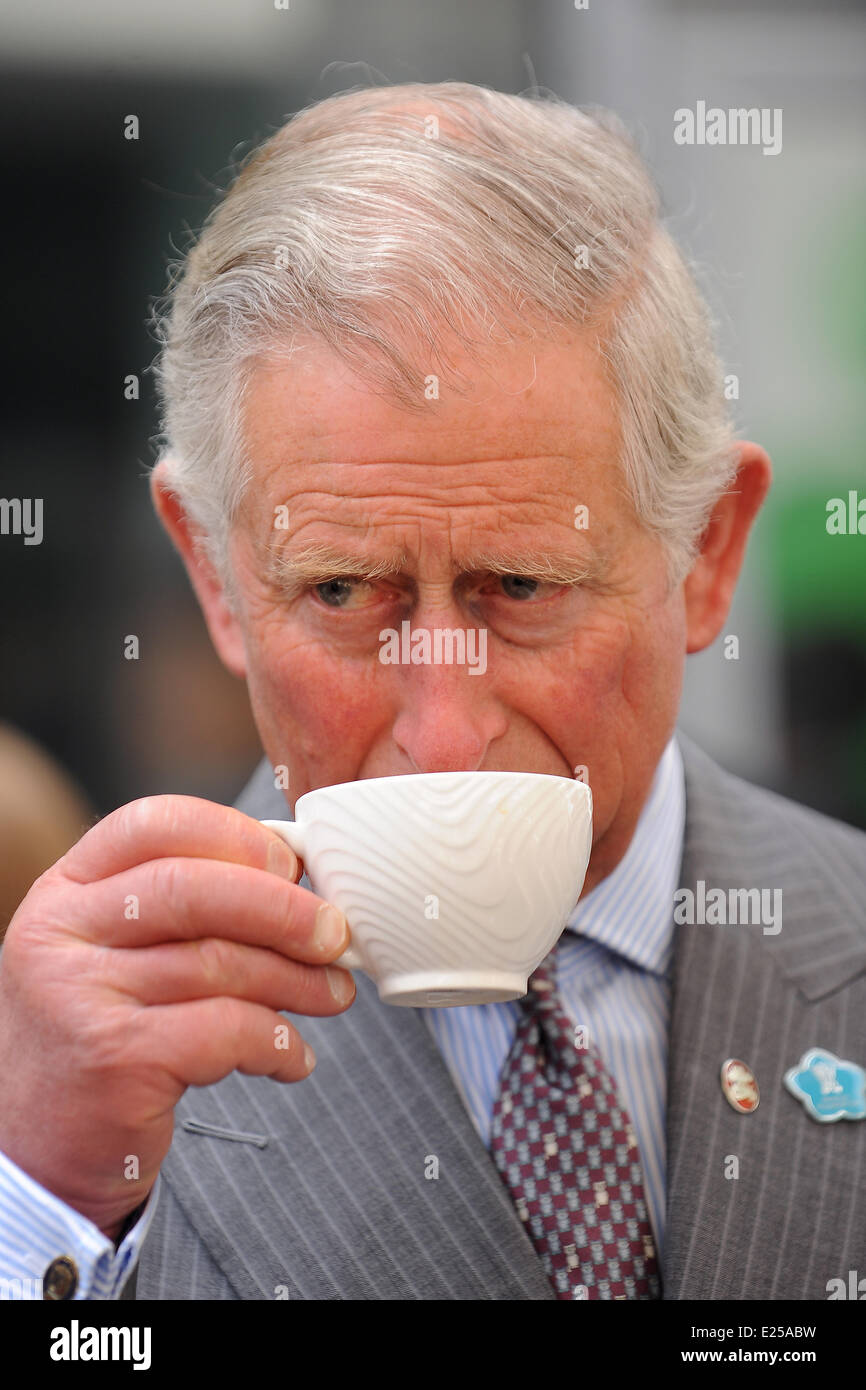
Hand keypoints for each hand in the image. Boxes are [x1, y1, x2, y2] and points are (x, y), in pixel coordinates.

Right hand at [0, 796, 354, 1236]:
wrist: (41, 1152)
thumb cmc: (103, 1038)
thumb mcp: (116, 955)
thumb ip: (182, 910)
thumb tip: (298, 880)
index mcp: (65, 890)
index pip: (154, 824)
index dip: (236, 835)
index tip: (292, 864)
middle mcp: (60, 933)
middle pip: (195, 889)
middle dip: (285, 909)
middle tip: (336, 934)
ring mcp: (80, 995)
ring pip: (220, 963)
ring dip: (298, 980)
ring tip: (332, 994)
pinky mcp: (114, 1059)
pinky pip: (226, 1030)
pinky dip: (277, 1042)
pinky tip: (292, 1057)